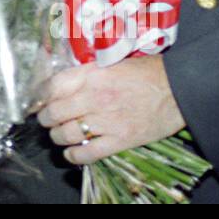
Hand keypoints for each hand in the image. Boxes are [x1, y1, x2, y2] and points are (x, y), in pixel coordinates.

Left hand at [36, 57, 184, 164]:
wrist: (181, 89)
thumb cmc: (149, 72)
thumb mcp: (113, 62)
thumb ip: (88, 72)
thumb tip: (64, 81)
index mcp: (92, 74)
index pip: (52, 86)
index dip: (40, 96)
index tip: (38, 100)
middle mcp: (95, 97)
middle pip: (54, 112)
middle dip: (46, 117)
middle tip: (47, 119)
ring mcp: (107, 121)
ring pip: (66, 133)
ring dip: (57, 136)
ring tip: (58, 134)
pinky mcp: (120, 140)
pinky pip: (87, 153)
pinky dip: (74, 155)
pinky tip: (71, 153)